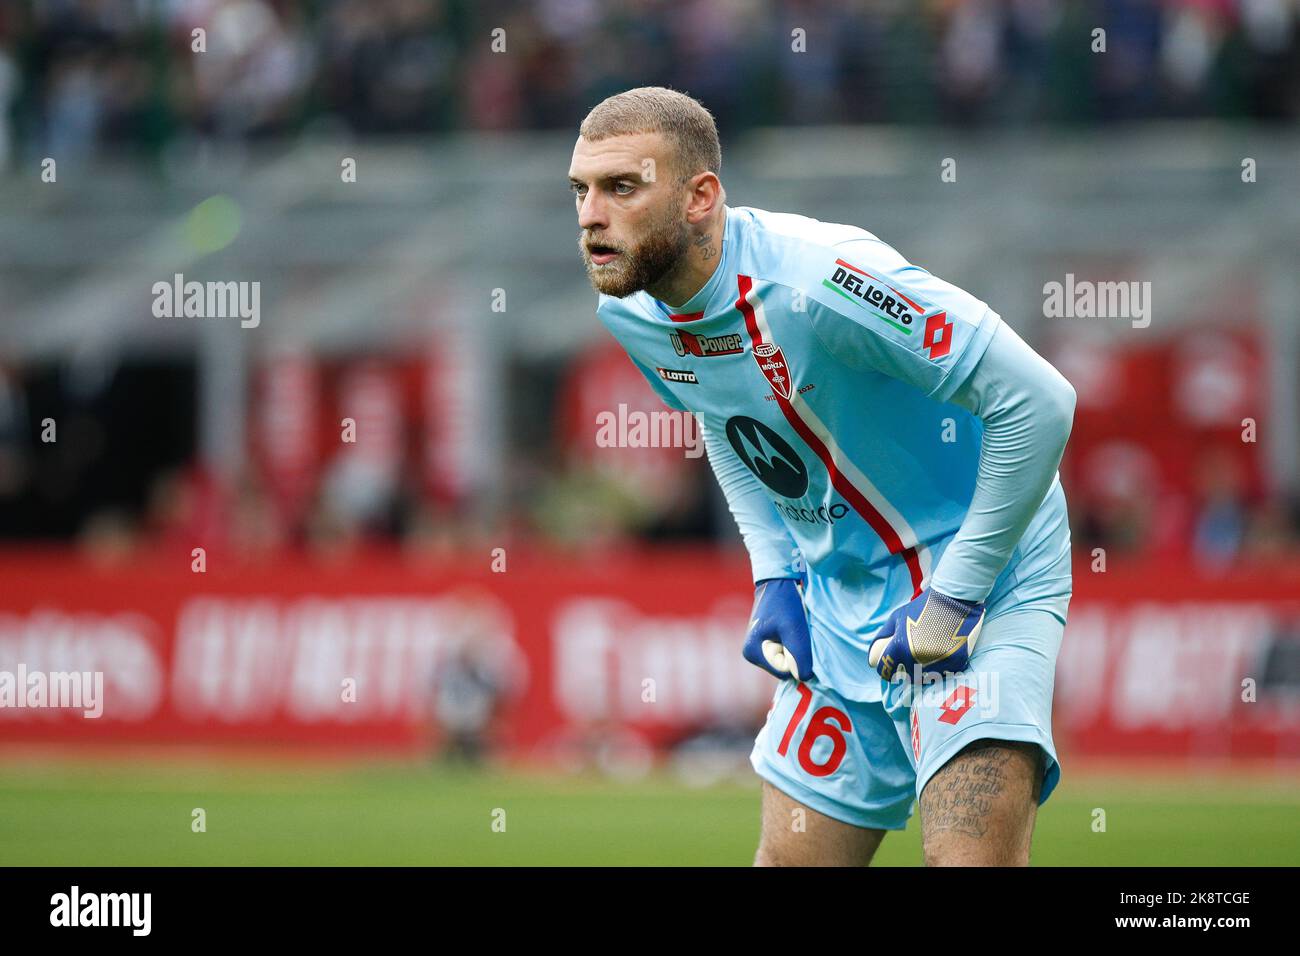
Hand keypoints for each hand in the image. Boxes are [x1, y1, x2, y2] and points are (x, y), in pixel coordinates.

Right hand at [743, 578, 813, 680]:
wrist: (778, 581)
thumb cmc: (785, 602)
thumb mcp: (794, 629)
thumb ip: (799, 655)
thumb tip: (805, 677)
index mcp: (752, 653)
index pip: (785, 671)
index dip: (796, 656)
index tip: (795, 634)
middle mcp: (751, 654)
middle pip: (784, 667)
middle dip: (795, 652)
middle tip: (795, 630)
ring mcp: (757, 649)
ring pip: (786, 660)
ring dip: (795, 647)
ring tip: (793, 627)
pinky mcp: (765, 643)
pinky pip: (785, 652)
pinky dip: (792, 643)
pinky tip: (791, 628)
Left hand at [867, 588, 984, 682]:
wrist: (953, 600)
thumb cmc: (920, 608)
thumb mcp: (896, 618)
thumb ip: (883, 638)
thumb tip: (873, 658)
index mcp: (899, 650)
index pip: (886, 672)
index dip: (887, 668)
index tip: (891, 664)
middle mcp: (918, 660)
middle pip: (906, 677)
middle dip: (905, 671)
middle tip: (910, 659)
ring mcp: (938, 663)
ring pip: (925, 678)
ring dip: (923, 672)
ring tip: (925, 656)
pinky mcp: (956, 663)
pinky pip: (943, 673)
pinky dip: (941, 668)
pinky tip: (940, 654)